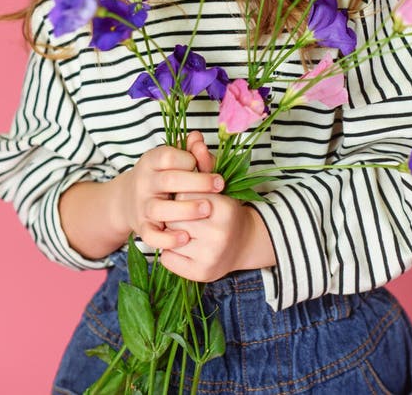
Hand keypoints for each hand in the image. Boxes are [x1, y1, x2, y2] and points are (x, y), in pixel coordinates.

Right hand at [118, 144, 223, 251]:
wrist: (128, 200)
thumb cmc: (161, 177)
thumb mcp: (170, 160)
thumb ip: (187, 150)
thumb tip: (198, 137)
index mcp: (151, 161)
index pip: (168, 156)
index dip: (189, 159)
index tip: (205, 164)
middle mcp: (143, 182)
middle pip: (168, 180)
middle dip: (197, 183)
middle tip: (219, 185)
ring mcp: (141, 206)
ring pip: (159, 209)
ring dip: (185, 209)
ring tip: (207, 209)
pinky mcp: (142, 228)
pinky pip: (151, 236)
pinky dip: (167, 239)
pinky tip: (186, 237)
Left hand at [159, 130, 275, 279]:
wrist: (243, 244)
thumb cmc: (225, 209)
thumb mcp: (217, 185)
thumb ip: (204, 161)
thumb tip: (194, 137)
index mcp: (224, 210)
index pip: (185, 195)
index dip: (182, 194)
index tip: (186, 195)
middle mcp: (219, 235)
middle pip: (176, 215)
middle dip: (175, 212)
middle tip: (180, 213)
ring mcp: (210, 257)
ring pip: (171, 236)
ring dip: (170, 230)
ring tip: (180, 226)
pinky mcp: (201, 274)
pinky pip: (168, 258)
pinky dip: (168, 250)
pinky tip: (179, 243)